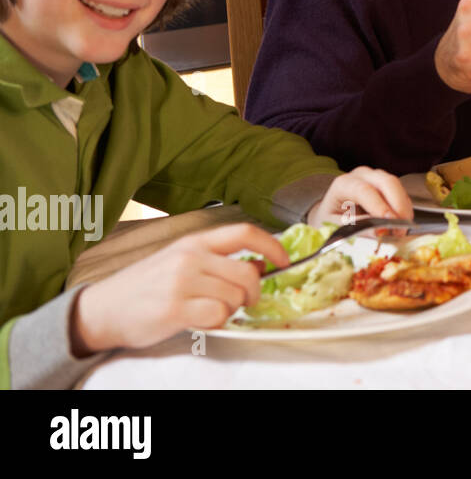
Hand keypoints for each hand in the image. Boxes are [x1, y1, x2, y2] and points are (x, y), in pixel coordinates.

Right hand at [70, 223, 290, 354]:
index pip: (245, 233)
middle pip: (247, 272)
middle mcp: (189, 257)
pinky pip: (218, 315)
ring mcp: (181, 282)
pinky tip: (201, 320)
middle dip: (253, 292)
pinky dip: (217, 321)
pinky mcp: (174, 309)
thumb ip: (218, 261)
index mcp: (194, 241)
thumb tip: (260, 265)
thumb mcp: (182, 262)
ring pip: (235, 296)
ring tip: (210, 310)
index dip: (273, 246)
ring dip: (231, 309)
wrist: (102, 309)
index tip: (284, 261)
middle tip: (242, 302)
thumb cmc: (146, 287)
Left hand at [308, 166, 413, 226]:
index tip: (389, 222)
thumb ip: (355, 228)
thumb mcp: (334, 227)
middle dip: (398, 205)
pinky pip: (400, 192)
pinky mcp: (386, 184)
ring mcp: (375, 177)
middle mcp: (361, 175)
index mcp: (343, 184)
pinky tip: (402, 223)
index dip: (379, 206)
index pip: (364, 190)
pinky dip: (404, 207)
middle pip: (386, 182)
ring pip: (396, 186)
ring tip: (402, 230)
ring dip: (403, 207)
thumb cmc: (330, 219)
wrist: (331, 212)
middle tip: (402, 228)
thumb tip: (379, 231)